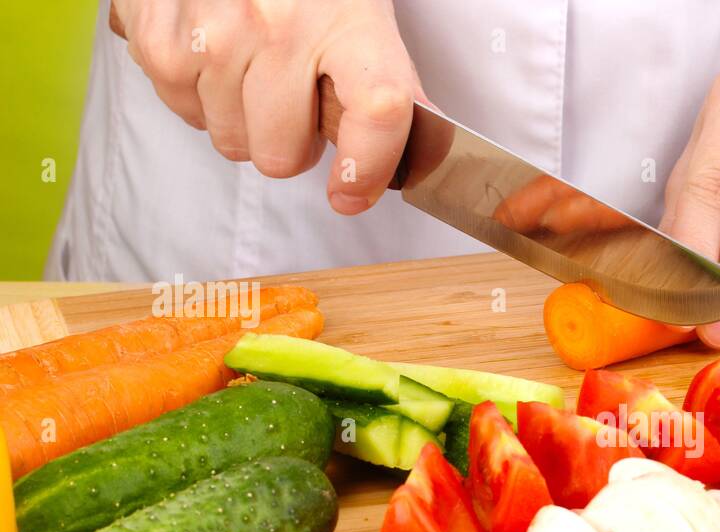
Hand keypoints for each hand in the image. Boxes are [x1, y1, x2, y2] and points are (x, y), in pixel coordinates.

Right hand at [112, 0, 424, 213]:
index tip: (350, 192)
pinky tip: (211, 51)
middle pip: (281, 155)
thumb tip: (425, 148)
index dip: (366, 167)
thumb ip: (390, 82)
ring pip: (230, 141)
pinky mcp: (160, 35)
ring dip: (240, 116)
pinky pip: (183, 110)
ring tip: (248, 64)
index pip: (378, 111)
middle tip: (289, 96)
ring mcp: (215, 32)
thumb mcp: (360, 10)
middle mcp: (280, 27)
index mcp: (348, 20)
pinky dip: (196, 93)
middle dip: (285, 140)